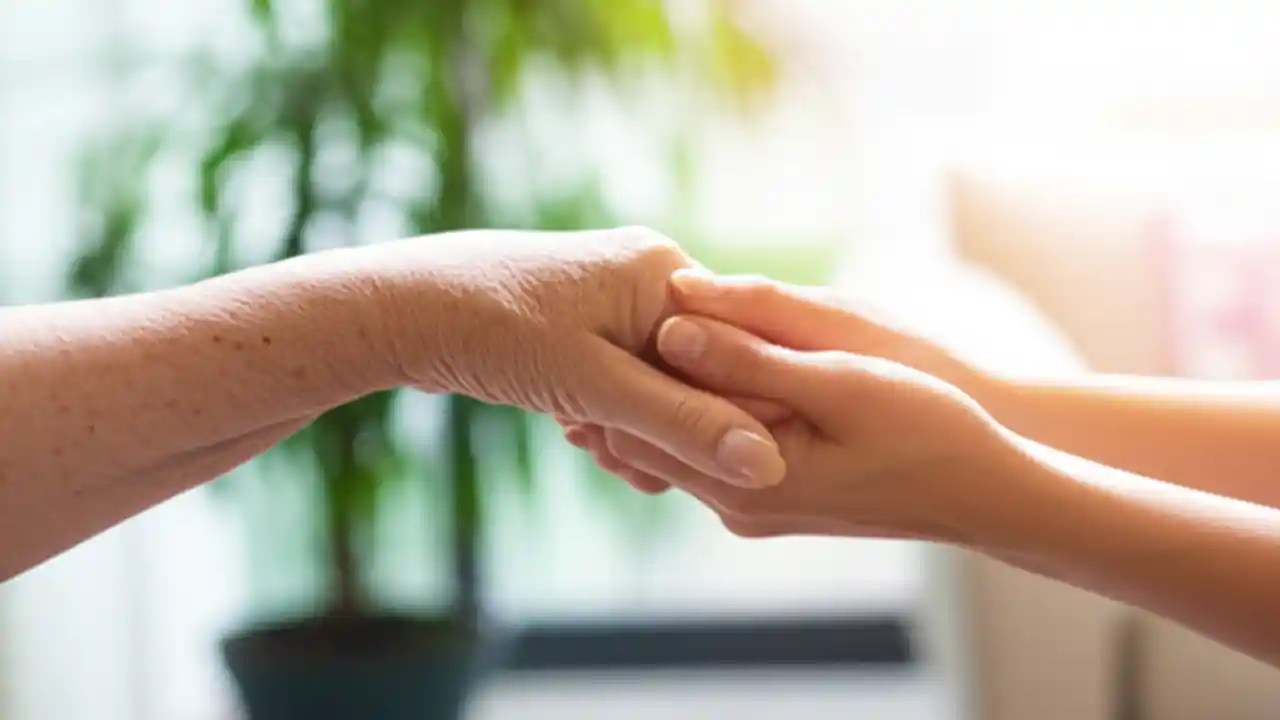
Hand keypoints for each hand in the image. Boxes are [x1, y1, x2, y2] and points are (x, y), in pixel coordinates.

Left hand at [368, 227, 785, 487]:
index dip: (728, 417)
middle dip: (671, 428)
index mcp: (665, 271)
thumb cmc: (494, 331)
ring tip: (594, 448)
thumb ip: (682, 426)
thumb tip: (767, 467)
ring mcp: (616, 298)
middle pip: (701, 372)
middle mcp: (648, 275)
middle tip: (629, 464)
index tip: (705, 465)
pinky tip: (585, 439)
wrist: (401, 309)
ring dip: (637, 429)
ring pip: (661, 384)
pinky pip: (627, 379)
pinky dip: (613, 416)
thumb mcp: (595, 389)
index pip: (738, 353)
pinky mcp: (587, 323)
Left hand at [563, 270, 993, 493]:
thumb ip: (750, 357)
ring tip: (615, 337)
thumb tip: (672, 328)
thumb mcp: (837, 380)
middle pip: (653, 436)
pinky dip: (692, 411)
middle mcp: (739, 504)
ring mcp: (756, 506)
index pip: (650, 420)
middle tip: (578, 323)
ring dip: (654, 394)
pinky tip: (679, 370)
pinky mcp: (775, 497)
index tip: (581, 313)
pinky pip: (710, 451)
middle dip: (620, 381)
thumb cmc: (927, 428)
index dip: (613, 364)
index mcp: (746, 478)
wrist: (987, 491)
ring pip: (678, 443)